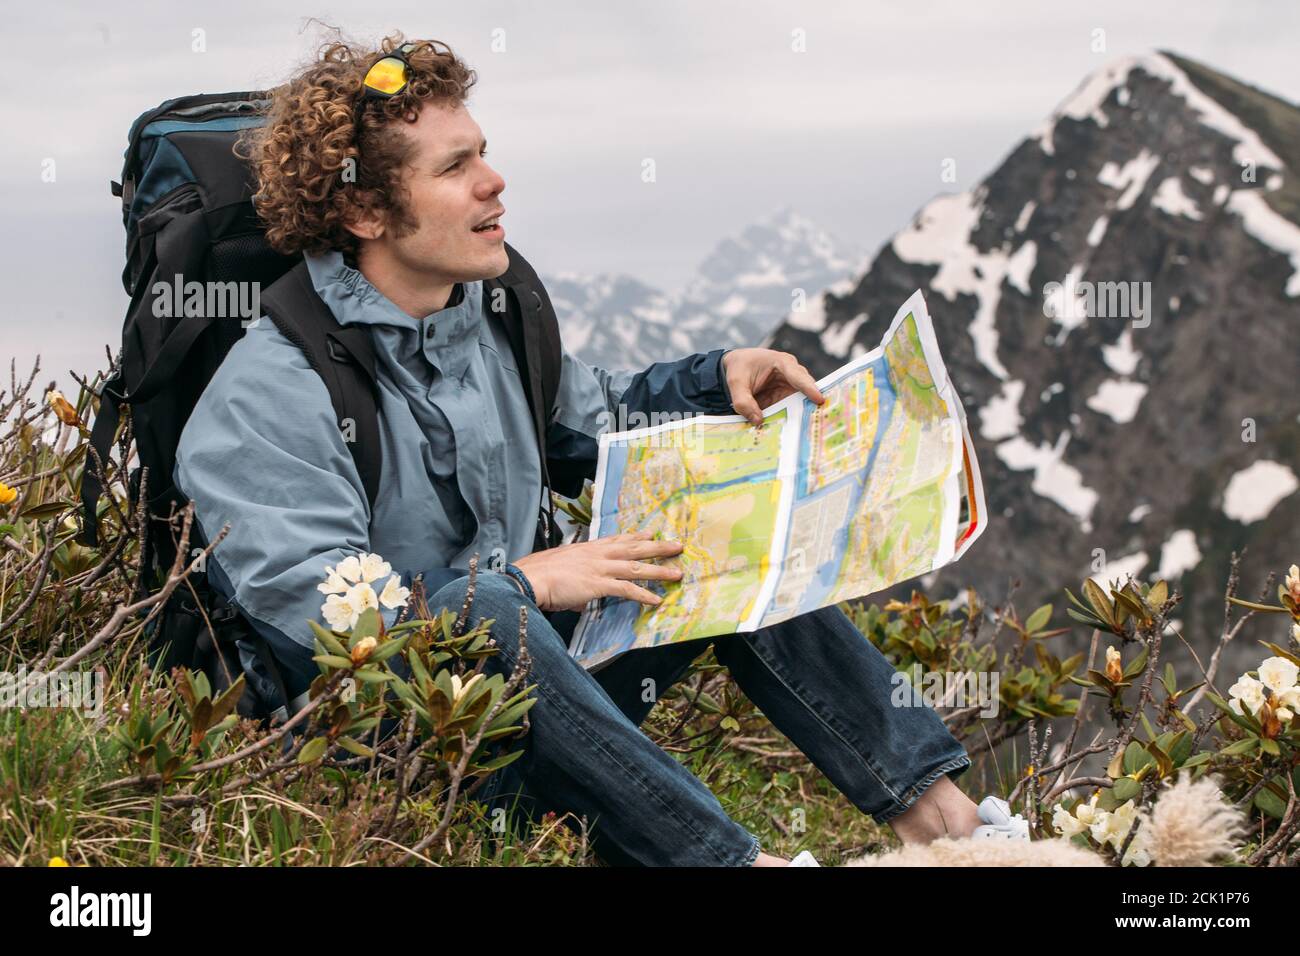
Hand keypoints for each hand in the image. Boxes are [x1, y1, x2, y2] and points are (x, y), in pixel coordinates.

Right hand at [511, 530, 684, 611]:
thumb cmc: (540, 575)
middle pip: (634, 548)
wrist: (530, 578)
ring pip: (637, 567)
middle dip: (658, 546)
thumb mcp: (561, 571)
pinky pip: (628, 590)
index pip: (617, 539)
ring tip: (677, 573)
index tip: (649, 532)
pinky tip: (657, 600)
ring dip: (659, 571)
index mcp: (588, 548)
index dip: (635, 536)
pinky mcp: (599, 584)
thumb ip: (576, 584)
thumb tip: (580, 600)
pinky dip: (644, 595)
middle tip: (677, 545)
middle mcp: (598, 554)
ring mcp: (600, 568)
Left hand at [722, 348, 824, 424]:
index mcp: (782, 363)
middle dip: (811, 406)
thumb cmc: (739, 368)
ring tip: (806, 432)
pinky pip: (791, 411)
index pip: (798, 376)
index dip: (809, 388)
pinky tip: (792, 434)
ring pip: (801, 404)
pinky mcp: (786, 400)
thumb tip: (758, 421)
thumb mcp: (736, 382)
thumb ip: (743, 401)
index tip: (819, 400)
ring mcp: (790, 389)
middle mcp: (792, 375)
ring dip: (802, 417)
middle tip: (817, 422)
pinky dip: (791, 421)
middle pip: (806, 392)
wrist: (737, 367)